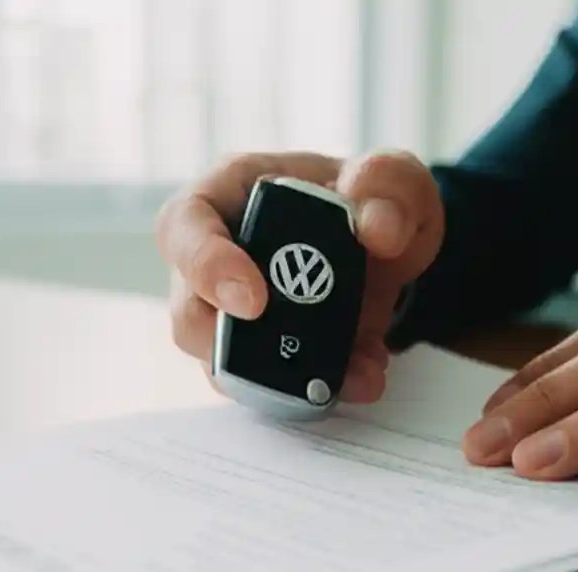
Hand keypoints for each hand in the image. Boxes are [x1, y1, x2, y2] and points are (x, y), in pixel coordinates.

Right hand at [156, 151, 443, 400]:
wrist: (392, 245)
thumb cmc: (366, 195)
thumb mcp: (391, 175)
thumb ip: (388, 184)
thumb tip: (378, 228)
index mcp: (229, 194)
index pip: (185, 227)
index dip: (205, 266)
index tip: (253, 301)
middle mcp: (218, 259)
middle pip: (188, 312)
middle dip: (229, 345)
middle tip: (284, 356)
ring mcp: (236, 315)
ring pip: (224, 363)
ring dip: (281, 379)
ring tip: (350, 372)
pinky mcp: (265, 355)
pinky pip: (271, 387)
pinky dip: (317, 389)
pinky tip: (362, 376)